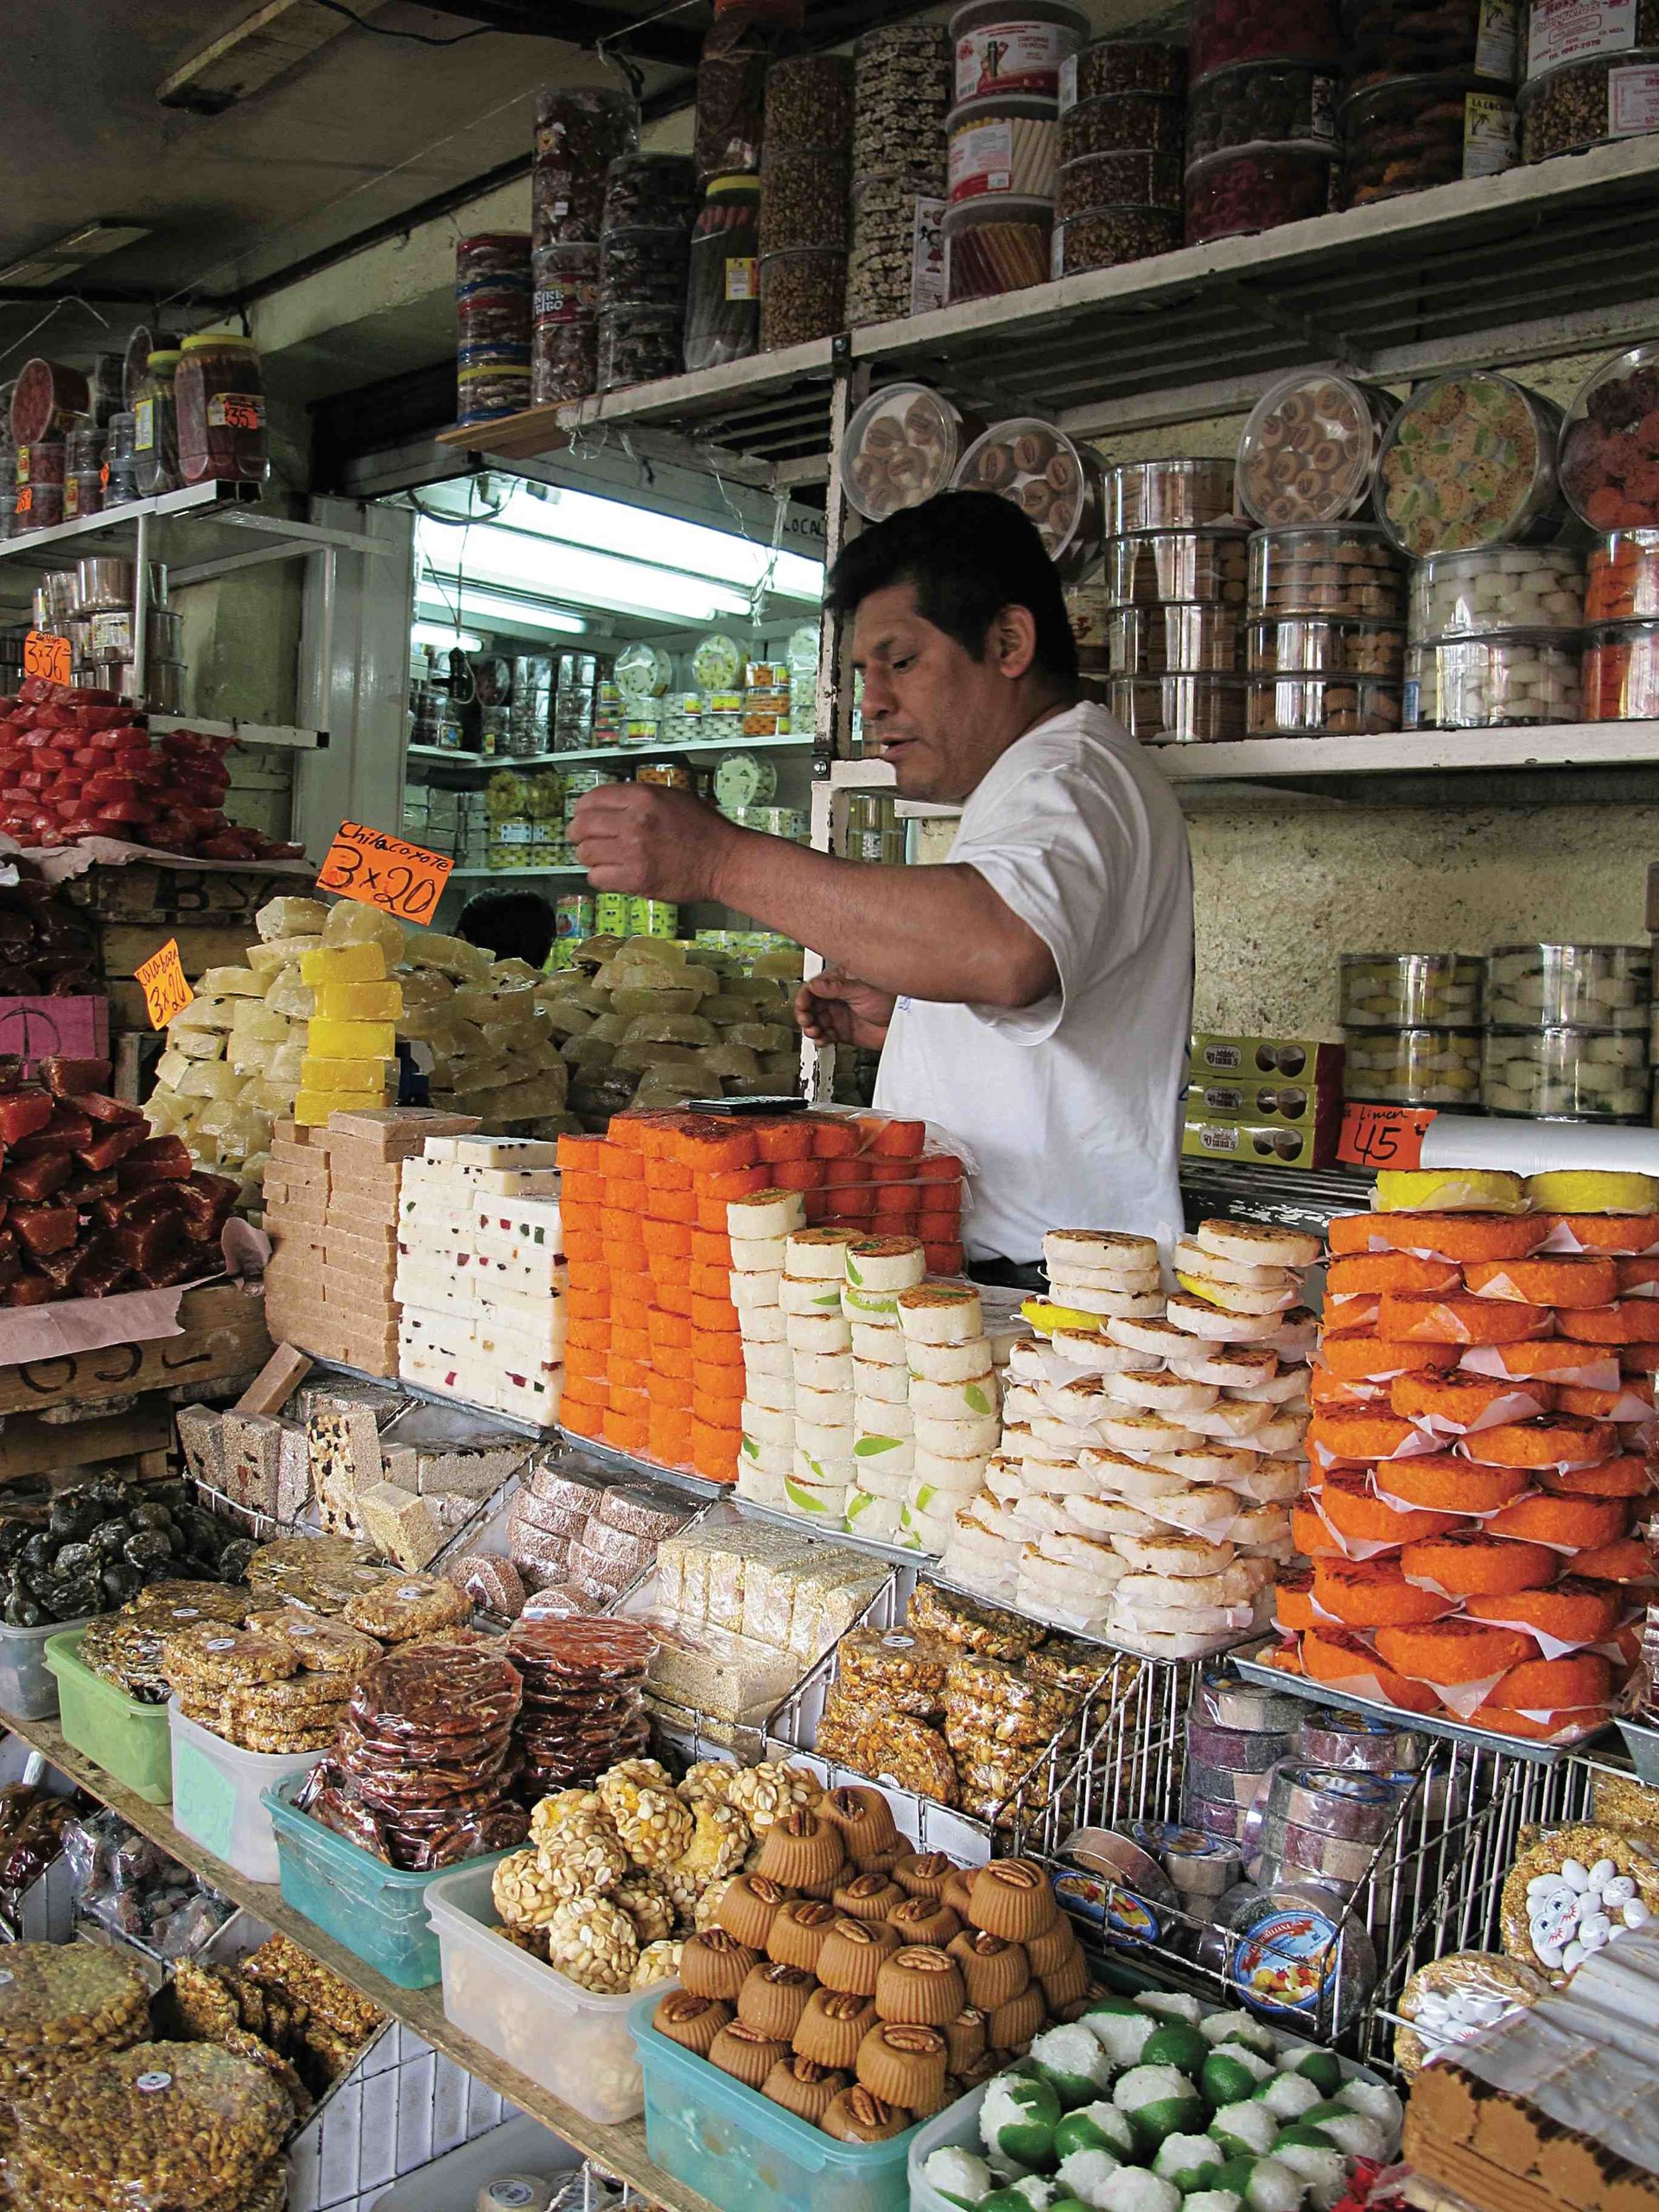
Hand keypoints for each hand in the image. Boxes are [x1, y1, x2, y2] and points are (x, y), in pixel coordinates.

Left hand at [568, 783, 738, 902]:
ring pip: (586, 853)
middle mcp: (634, 821)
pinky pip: (597, 877)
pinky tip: (611, 875)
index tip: (582, 817)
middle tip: (581, 840)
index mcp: (643, 797)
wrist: (725, 862)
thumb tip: (610, 805)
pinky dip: (599, 877)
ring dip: (589, 857)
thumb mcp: (673, 798)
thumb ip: (640, 799)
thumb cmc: (704, 830)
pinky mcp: (636, 878)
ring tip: (601, 859)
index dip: (582, 809)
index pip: (593, 798)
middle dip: (578, 834)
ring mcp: (633, 851)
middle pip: (583, 826)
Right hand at [796, 967, 895, 1050]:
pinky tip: (821, 1039)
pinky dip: (821, 1039)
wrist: (904, 1021)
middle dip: (805, 1014)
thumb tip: (815, 985)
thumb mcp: (861, 989)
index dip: (805, 996)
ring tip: (814, 1031)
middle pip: (811, 1006)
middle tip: (806, 1020)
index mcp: (839, 983)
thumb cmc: (891, 997)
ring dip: (811, 1028)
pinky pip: (826, 1036)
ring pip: (816, 1022)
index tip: (803, 1005)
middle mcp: (837, 999)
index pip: (814, 988)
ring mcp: (840, 1016)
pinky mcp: (844, 1032)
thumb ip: (836, 988)